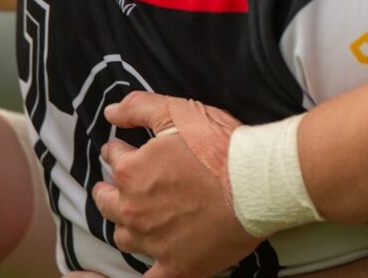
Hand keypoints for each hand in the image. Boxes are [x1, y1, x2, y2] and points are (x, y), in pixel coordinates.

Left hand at [92, 92, 259, 277]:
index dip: (119, 152)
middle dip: (109, 192)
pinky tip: (139, 270)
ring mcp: (154, 242)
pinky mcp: (177, 266)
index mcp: (133, 172)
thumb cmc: (220, 145)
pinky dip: (142, 276)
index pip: (114, 159)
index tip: (123, 151)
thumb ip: (139, 108)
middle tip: (116, 187)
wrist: (258, 182)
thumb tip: (111, 112)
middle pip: (109, 203)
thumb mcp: (177, 111)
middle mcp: (135, 209)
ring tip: (134, 220)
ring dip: (126, 227)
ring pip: (125, 239)